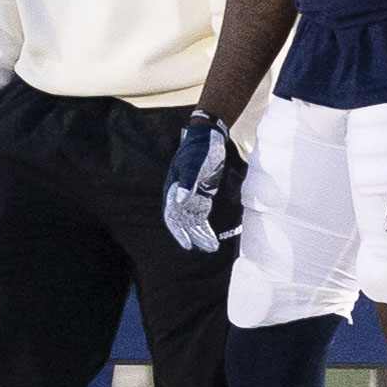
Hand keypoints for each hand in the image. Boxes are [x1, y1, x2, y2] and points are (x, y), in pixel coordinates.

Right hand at [163, 117, 229, 251]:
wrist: (208, 138)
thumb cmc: (198, 150)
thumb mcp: (193, 165)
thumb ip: (187, 182)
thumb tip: (180, 201)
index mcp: (173, 189)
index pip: (173, 215)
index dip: (178, 231)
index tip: (187, 245)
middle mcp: (179, 196)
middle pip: (183, 222)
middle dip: (193, 237)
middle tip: (206, 248)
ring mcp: (190, 197)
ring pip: (193, 222)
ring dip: (201, 235)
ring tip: (213, 247)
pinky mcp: (201, 197)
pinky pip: (201, 217)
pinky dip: (206, 228)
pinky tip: (213, 238)